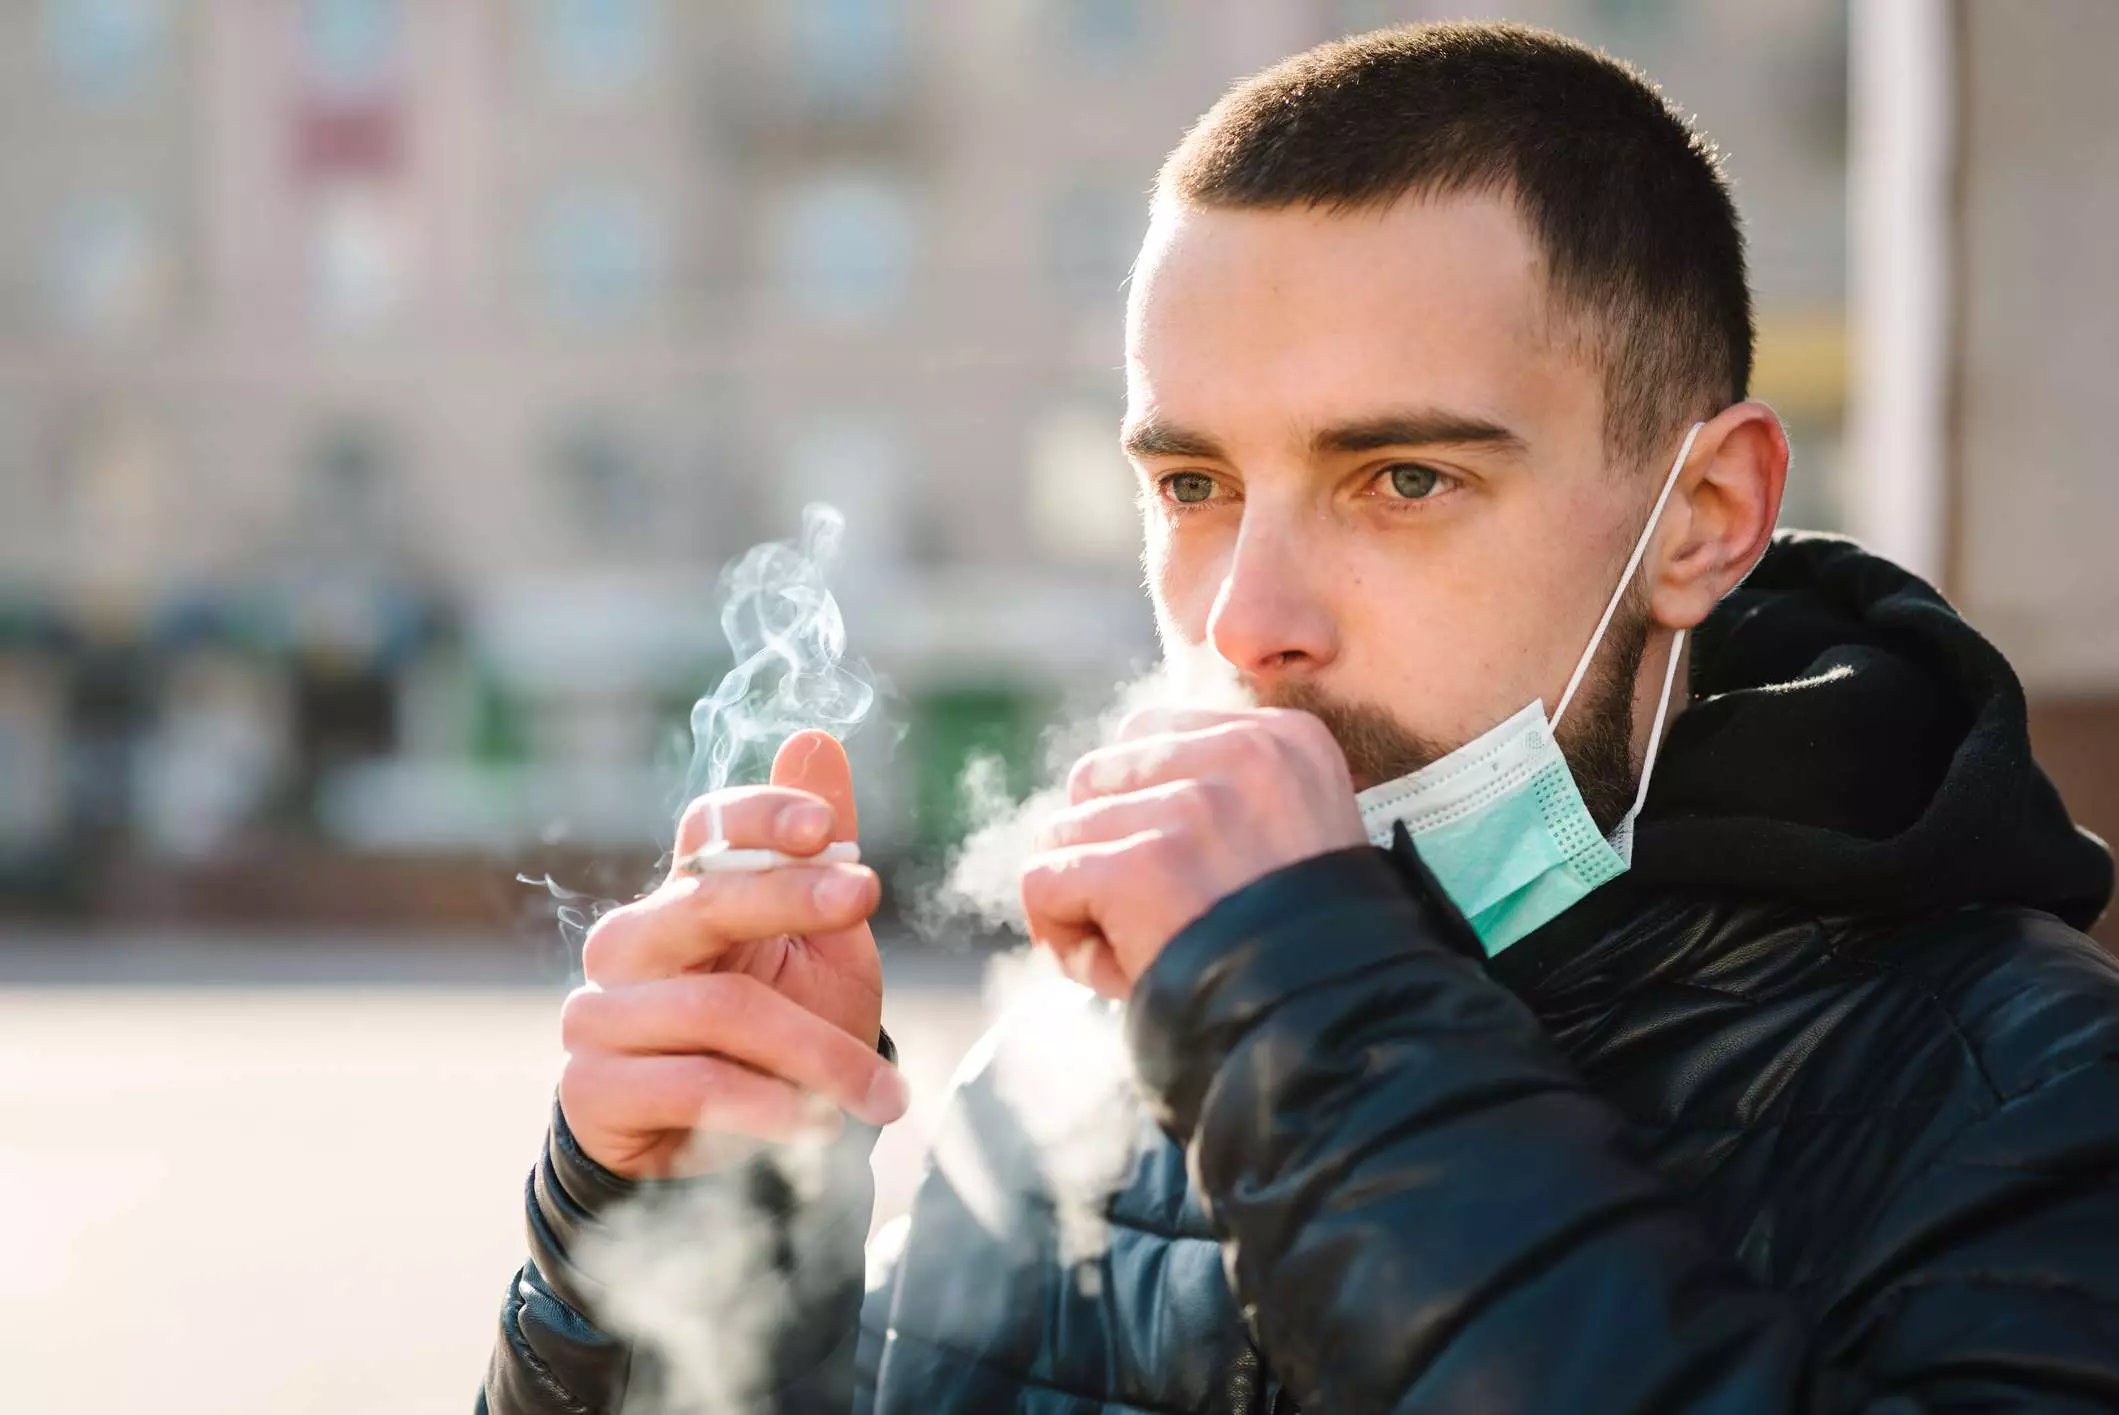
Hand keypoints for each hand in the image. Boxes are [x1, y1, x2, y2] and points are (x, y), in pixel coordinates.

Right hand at [559, 730, 908, 1177]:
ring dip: (816, 1052)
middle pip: (704, 898)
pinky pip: (691, 1083)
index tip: (830, 831)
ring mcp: (600, 1014)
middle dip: (792, 896)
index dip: (762, 816)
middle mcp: (630, 943)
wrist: (730, 1162)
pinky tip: (814, 1125)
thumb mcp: (821, 947)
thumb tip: (816, 736)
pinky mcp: (592, 1088)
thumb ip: (816, 851)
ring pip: (718, 1006)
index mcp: (684, 897)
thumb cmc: (783, 1042)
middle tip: (864, 901)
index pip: (705, 828)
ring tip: (879, 1092)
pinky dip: (765, 1106)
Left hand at [1020, 707, 1365, 999]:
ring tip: (1141, 948)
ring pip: (1064, 832)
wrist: (1339, 1021)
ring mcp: (1189, 806)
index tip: (1171, 869)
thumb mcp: (1292, 836)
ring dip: (1083, 896)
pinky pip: (1044, 880)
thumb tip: (1106, 798)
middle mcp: (1239, 755)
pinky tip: (1111, 968)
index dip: (1139, 808)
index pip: (1149, 734)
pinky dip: (1058, 930)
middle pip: (1096, 775)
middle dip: (1104, 847)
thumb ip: (1219, 797)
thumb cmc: (1308, 949)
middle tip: (1148, 914)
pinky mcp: (1142, 864)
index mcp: (1281, 739)